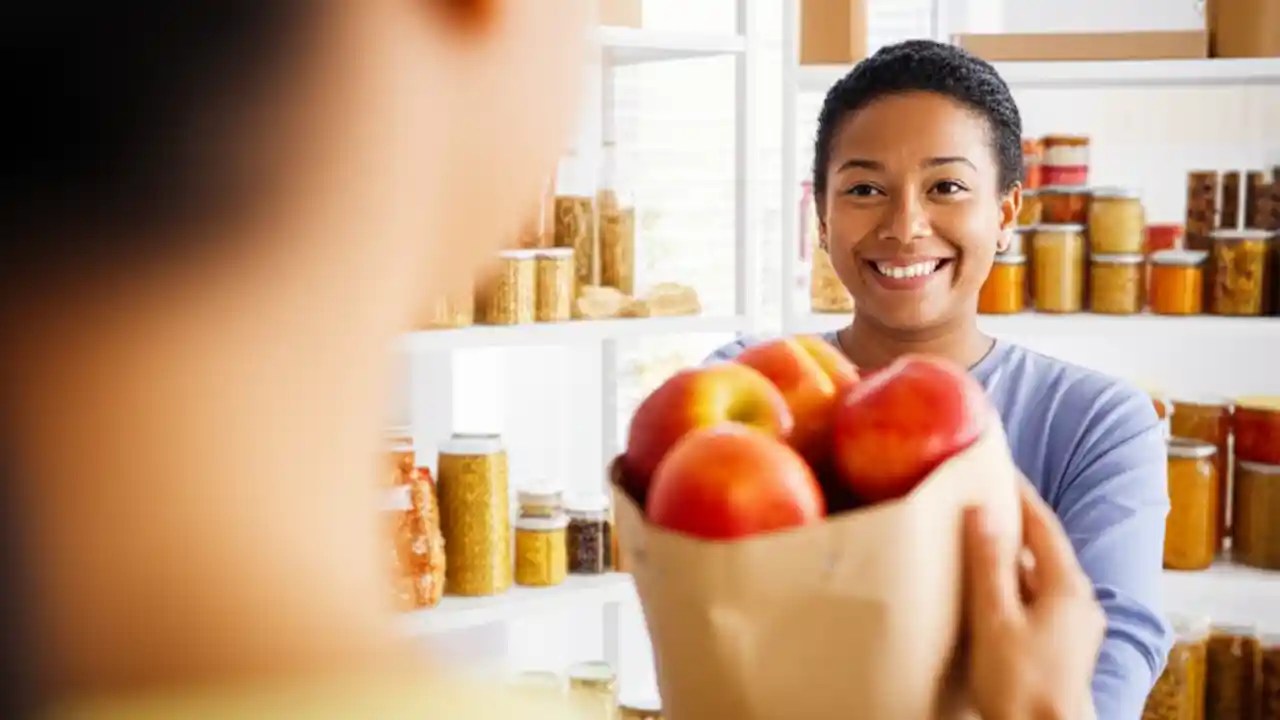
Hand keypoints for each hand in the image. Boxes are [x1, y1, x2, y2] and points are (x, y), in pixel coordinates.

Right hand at [963, 482, 1104, 719]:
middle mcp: (1081, 603)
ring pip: (1042, 578)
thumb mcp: (995, 618)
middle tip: (983, 500)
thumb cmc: (1020, 684)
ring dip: (1013, 558)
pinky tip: (992, 594)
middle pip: (1045, 550)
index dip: (1020, 494)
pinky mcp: (1065, 649)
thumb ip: (989, 563)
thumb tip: (983, 510)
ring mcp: (1076, 628)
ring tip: (980, 543)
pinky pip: (1039, 602)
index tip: (999, 468)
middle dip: (1015, 525)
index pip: (1042, 525)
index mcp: (1068, 588)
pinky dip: (1016, 587)